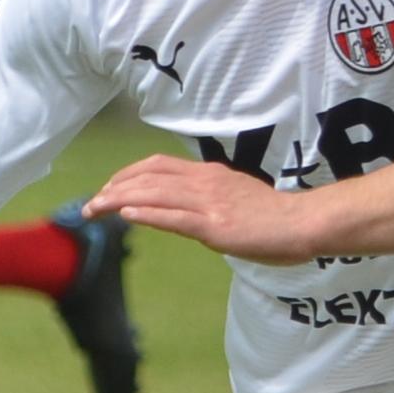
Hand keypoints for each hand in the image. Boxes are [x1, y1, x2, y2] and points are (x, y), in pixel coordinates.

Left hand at [86, 155, 313, 260]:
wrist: (305, 223)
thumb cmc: (276, 217)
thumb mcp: (236, 198)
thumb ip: (209, 199)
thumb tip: (186, 209)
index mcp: (209, 174)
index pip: (156, 165)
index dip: (125, 174)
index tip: (107, 189)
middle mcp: (204, 183)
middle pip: (146, 177)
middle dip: (111, 189)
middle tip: (89, 205)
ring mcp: (209, 203)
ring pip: (153, 194)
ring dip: (117, 200)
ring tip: (93, 209)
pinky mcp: (215, 226)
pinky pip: (174, 218)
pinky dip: (146, 213)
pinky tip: (125, 214)